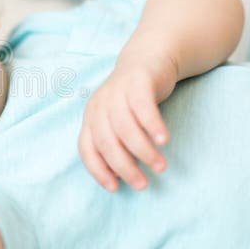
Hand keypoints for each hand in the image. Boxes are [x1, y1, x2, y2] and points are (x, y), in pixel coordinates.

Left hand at [77, 52, 177, 191]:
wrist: (148, 60)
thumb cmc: (133, 101)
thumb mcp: (118, 121)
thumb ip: (115, 144)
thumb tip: (118, 176)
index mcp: (91, 118)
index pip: (86, 148)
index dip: (98, 170)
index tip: (115, 188)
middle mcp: (100, 105)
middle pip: (107, 141)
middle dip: (124, 167)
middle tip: (142, 185)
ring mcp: (117, 92)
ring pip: (125, 127)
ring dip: (142, 151)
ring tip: (160, 167)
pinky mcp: (137, 82)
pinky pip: (143, 107)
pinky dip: (152, 126)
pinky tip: (163, 141)